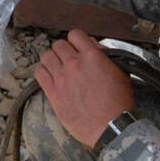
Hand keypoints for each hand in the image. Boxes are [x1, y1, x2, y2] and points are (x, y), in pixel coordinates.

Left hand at [35, 30, 134, 148]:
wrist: (110, 126)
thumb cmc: (118, 103)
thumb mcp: (120, 73)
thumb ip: (105, 57)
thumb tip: (94, 47)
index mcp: (92, 56)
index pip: (75, 34)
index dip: (77, 40)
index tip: (78, 48)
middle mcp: (74, 64)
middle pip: (58, 44)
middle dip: (64, 50)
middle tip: (69, 60)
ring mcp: (61, 78)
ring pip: (46, 56)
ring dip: (52, 60)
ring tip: (58, 68)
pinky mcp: (53, 93)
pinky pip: (39, 73)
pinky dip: (43, 72)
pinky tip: (50, 77)